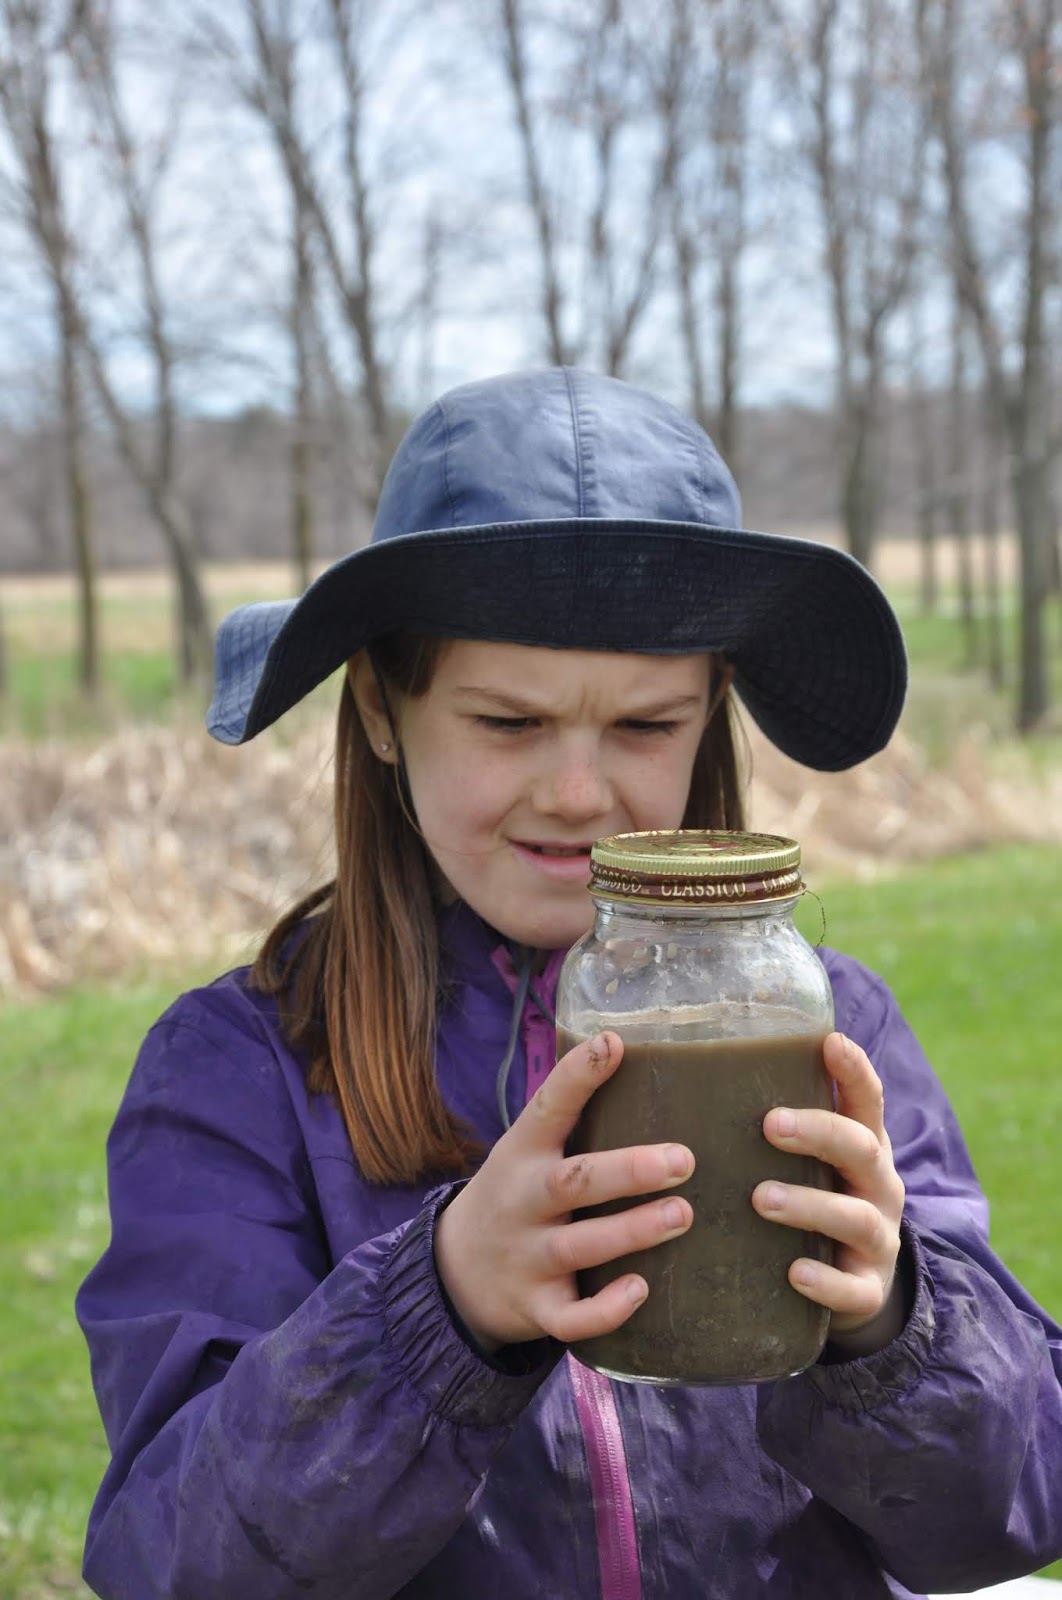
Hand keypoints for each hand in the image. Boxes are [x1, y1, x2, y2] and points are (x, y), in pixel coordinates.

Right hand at [433, 1032, 694, 1352]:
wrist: (453, 1273)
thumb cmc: (515, 1196)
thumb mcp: (525, 1151)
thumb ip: (570, 1119)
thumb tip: (635, 1052)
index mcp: (522, 1152)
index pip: (548, 1105)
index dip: (578, 1074)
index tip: (613, 1043)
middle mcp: (523, 1201)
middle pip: (572, 1182)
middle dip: (628, 1171)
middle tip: (683, 1160)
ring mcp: (527, 1257)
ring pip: (580, 1246)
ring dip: (633, 1232)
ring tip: (682, 1215)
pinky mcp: (535, 1308)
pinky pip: (571, 1317)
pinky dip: (604, 1309)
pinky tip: (641, 1289)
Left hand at [752, 1031, 906, 1354]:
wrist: (855, 1282)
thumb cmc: (815, 1198)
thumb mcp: (811, 1159)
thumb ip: (778, 1123)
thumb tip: (697, 1071)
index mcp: (864, 1147)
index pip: (868, 1100)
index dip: (854, 1071)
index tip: (830, 1042)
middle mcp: (879, 1187)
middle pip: (863, 1149)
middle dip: (819, 1132)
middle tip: (770, 1124)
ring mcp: (878, 1239)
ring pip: (856, 1218)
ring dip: (810, 1205)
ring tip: (762, 1198)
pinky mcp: (868, 1289)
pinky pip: (854, 1289)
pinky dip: (826, 1282)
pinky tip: (795, 1273)